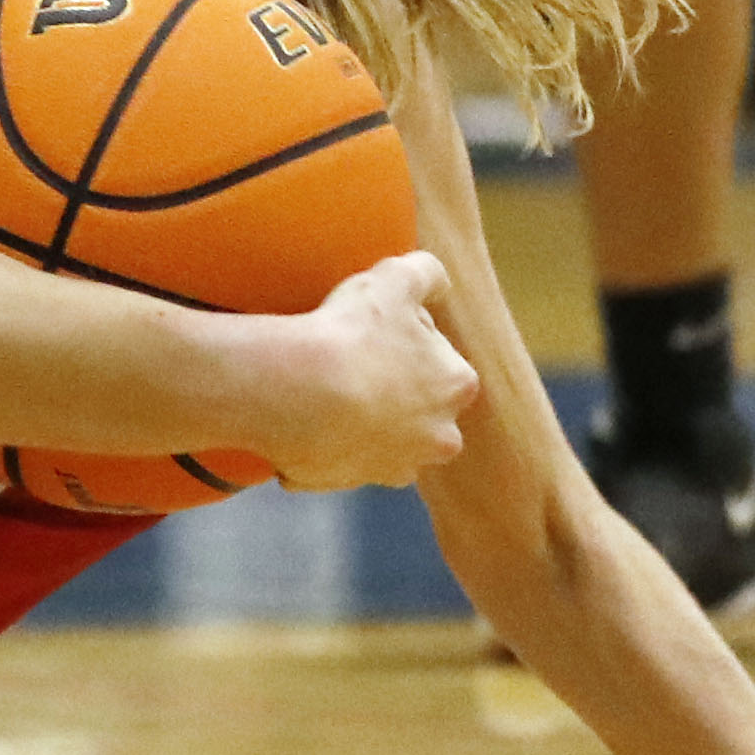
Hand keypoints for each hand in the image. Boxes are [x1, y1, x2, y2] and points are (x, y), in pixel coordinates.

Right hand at [259, 251, 476, 489]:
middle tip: (351, 368)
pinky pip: (333, 463)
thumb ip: (427, 272)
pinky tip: (297, 420)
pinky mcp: (347, 482)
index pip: (442, 364)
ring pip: (381, 442)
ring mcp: (393, 466)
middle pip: (419, 412)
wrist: (298, 392)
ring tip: (320, 395)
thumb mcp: (394, 278)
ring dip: (359, 426)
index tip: (375, 337)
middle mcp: (438, 436)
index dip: (407, 347)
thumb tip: (438, 280)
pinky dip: (319, 447)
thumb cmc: (352, 334)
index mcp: (457, 386)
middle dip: (393, 397)